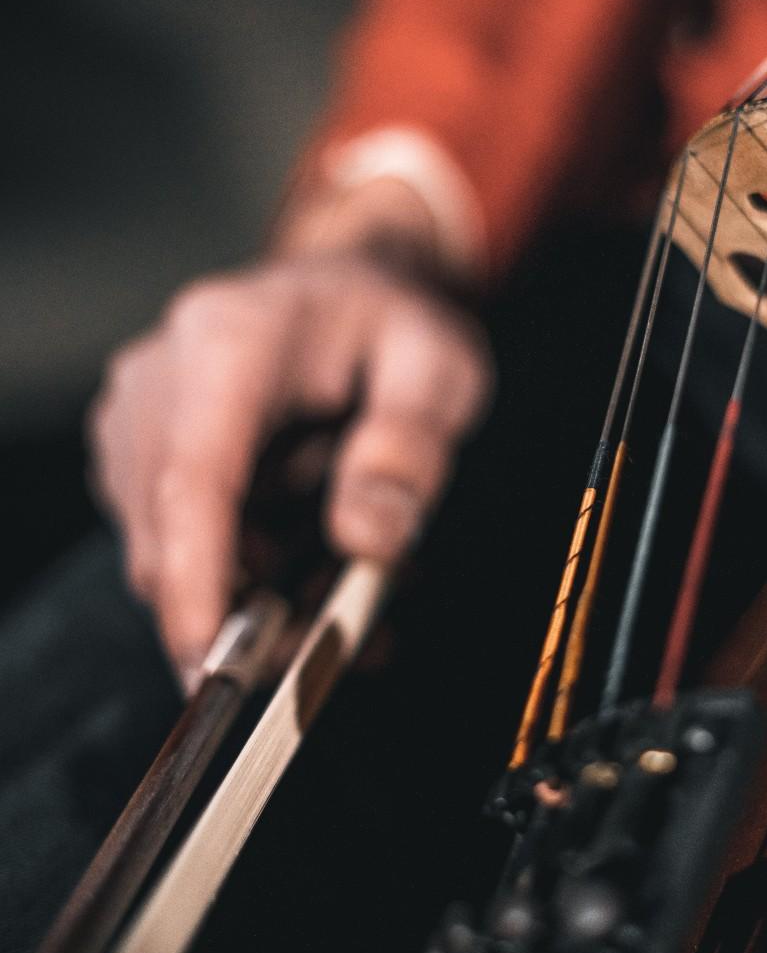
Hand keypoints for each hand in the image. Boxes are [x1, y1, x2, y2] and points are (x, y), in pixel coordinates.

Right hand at [90, 249, 490, 691]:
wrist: (349, 291)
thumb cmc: (395, 323)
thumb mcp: (438, 370)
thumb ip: (407, 447)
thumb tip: (365, 539)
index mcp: (231, 343)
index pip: (195, 475)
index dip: (196, 577)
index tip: (208, 661)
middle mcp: (161, 378)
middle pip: (170, 531)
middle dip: (245, 612)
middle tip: (339, 647)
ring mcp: (141, 417)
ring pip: (169, 552)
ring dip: (253, 600)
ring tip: (349, 602)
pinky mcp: (143, 452)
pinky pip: (178, 543)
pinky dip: (243, 578)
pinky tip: (313, 575)